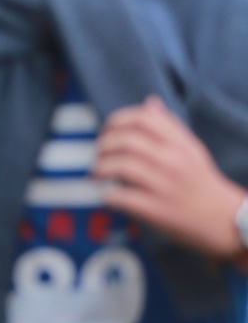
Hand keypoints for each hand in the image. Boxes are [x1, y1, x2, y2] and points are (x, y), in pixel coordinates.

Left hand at [95, 96, 247, 260]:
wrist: (224, 220)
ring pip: (121, 166)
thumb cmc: (201, 182)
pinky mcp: (156, 210)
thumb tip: (149, 102)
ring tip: (98, 174)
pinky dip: (108, 195)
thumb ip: (168, 126)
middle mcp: (173, 161)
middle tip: (98, 154)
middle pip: (126, 140)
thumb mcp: (191, 149)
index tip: (107, 130)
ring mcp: (165, 185)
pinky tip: (109, 196)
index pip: (143, 118)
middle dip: (103, 146)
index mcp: (180, 144)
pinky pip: (122, 197)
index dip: (117, 120)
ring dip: (100, 168)